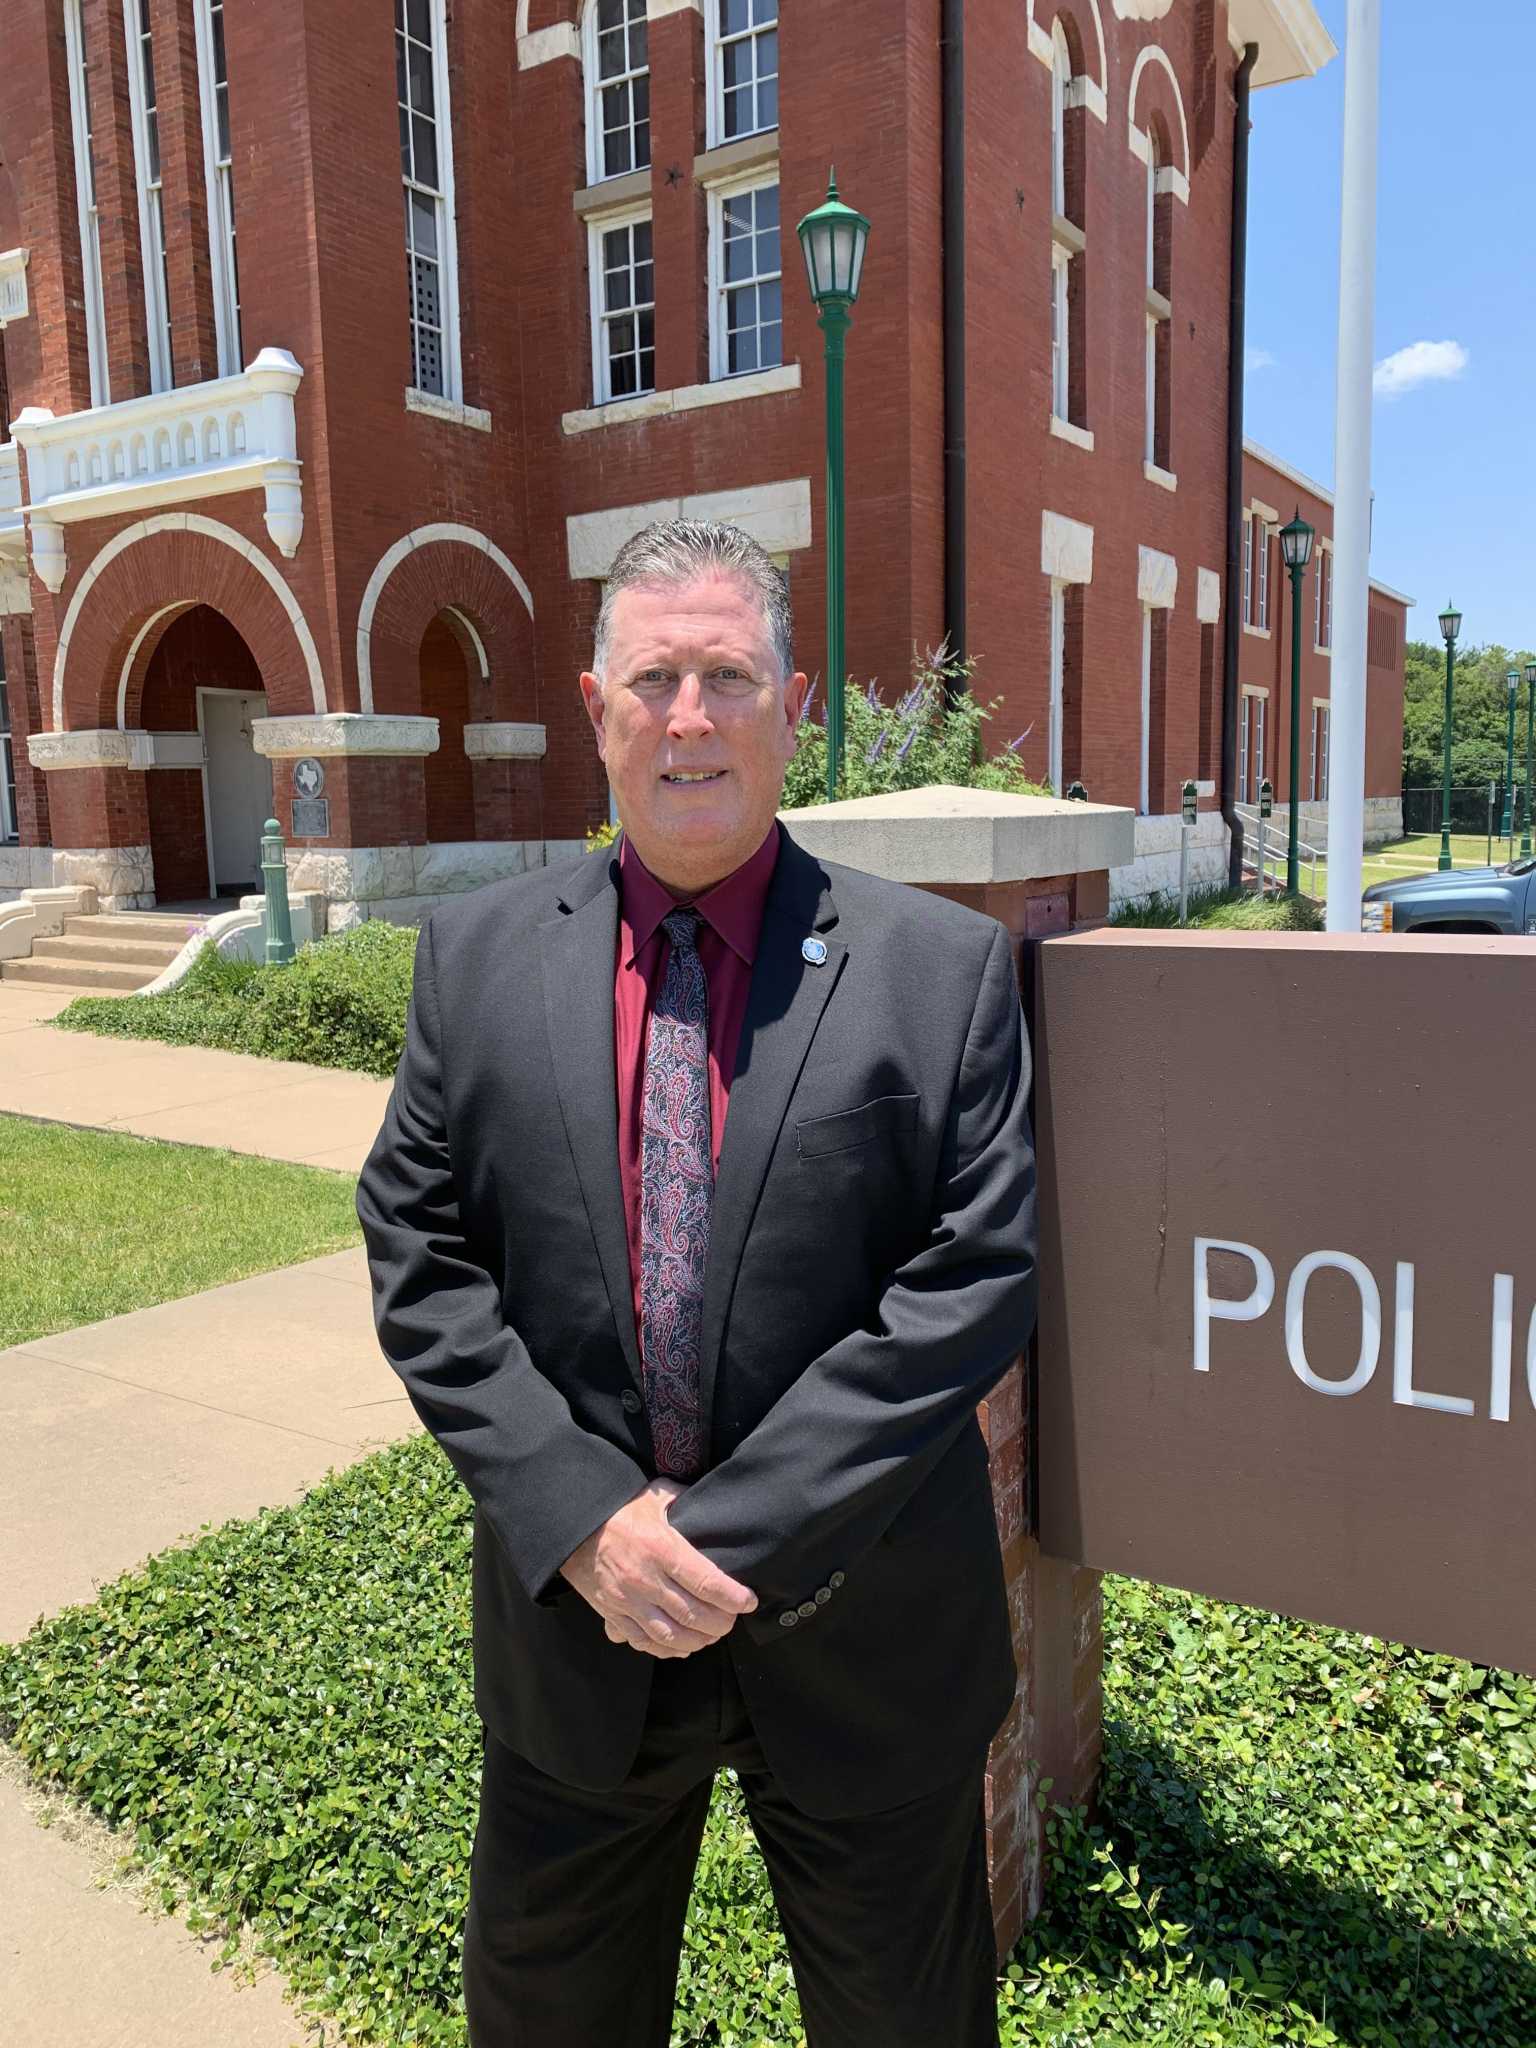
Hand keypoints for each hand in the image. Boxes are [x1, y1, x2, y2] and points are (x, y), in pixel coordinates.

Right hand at [558, 1477, 757, 1656]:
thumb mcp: (655, 1495)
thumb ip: (685, 1499)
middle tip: (733, 1620)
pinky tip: (684, 1646)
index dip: (732, 1597)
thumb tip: (712, 1503)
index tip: (748, 1601)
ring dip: (698, 1641)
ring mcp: (628, 1602)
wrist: (572, 1528)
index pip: (705, 1581)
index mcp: (660, 1548)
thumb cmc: (618, 1509)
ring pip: (671, 1635)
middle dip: (720, 1623)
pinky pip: (645, 1642)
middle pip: (693, 1614)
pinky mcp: (613, 1615)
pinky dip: (668, 1649)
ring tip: (712, 1635)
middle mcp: (645, 1580)